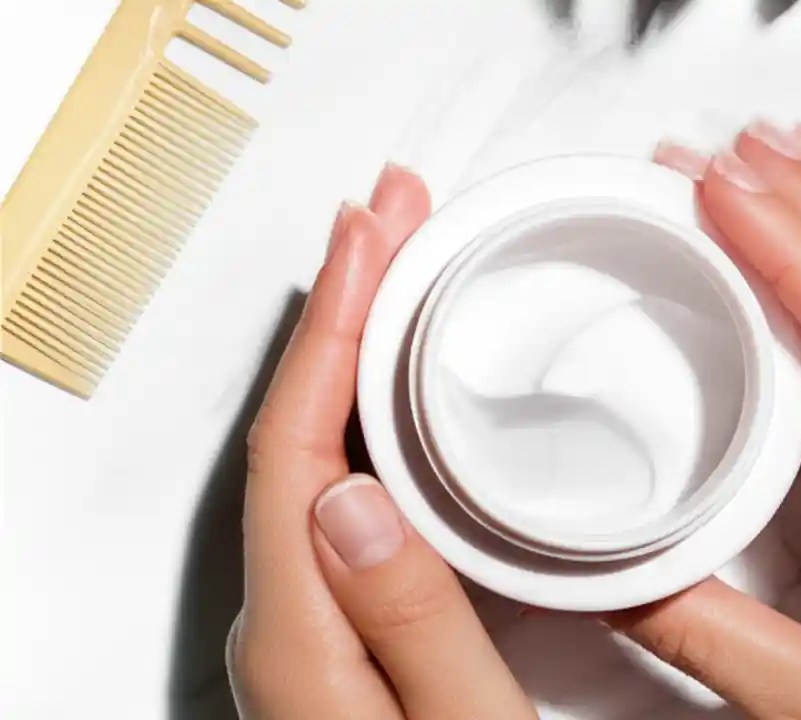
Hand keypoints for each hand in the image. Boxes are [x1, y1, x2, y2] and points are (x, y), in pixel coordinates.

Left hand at [226, 165, 536, 718]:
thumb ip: (412, 625)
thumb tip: (357, 499)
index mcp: (302, 638)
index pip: (297, 447)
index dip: (331, 329)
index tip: (370, 242)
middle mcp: (288, 617)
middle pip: (294, 429)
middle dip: (341, 308)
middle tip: (389, 219)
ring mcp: (313, 615)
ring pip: (315, 448)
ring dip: (352, 348)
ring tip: (397, 269)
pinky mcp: (346, 616)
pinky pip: (341, 484)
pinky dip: (366, 411)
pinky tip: (398, 386)